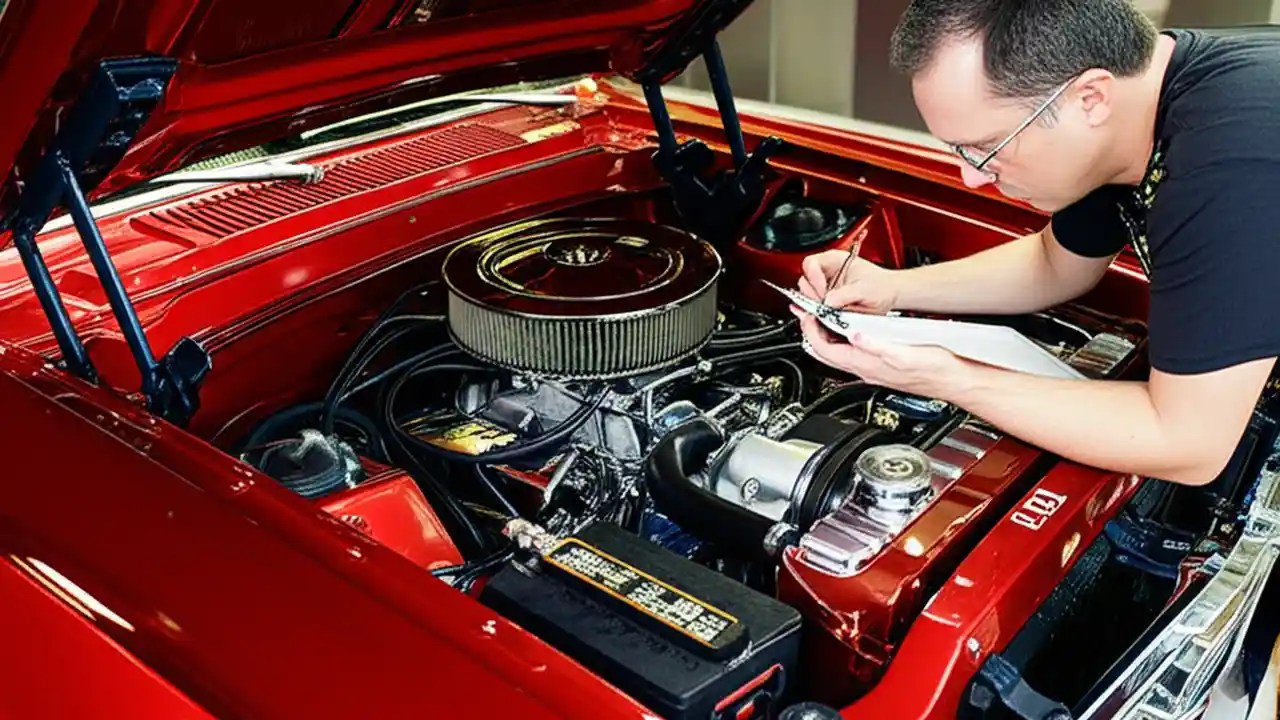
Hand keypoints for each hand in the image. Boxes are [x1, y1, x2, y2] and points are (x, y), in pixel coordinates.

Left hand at [793, 311, 971, 399]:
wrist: (955, 380)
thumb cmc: (936, 370)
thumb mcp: (905, 353)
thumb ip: (877, 345)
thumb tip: (855, 335)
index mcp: (868, 365)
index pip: (826, 350)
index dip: (810, 331)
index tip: (805, 315)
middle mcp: (867, 370)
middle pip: (827, 353)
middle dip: (811, 333)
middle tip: (804, 316)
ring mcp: (874, 370)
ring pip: (838, 354)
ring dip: (825, 336)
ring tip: (818, 320)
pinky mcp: (883, 367)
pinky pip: (853, 354)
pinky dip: (842, 340)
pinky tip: (847, 331)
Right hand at [798, 250, 899, 314]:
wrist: (889, 295)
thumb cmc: (881, 285)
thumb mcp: (865, 288)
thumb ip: (846, 294)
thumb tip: (828, 301)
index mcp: (835, 259)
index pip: (811, 264)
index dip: (814, 278)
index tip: (824, 291)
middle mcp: (827, 272)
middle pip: (805, 280)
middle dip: (814, 294)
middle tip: (826, 304)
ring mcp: (826, 287)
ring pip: (807, 295)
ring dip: (816, 304)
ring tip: (831, 309)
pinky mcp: (827, 300)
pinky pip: (815, 306)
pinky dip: (819, 311)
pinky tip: (829, 314)